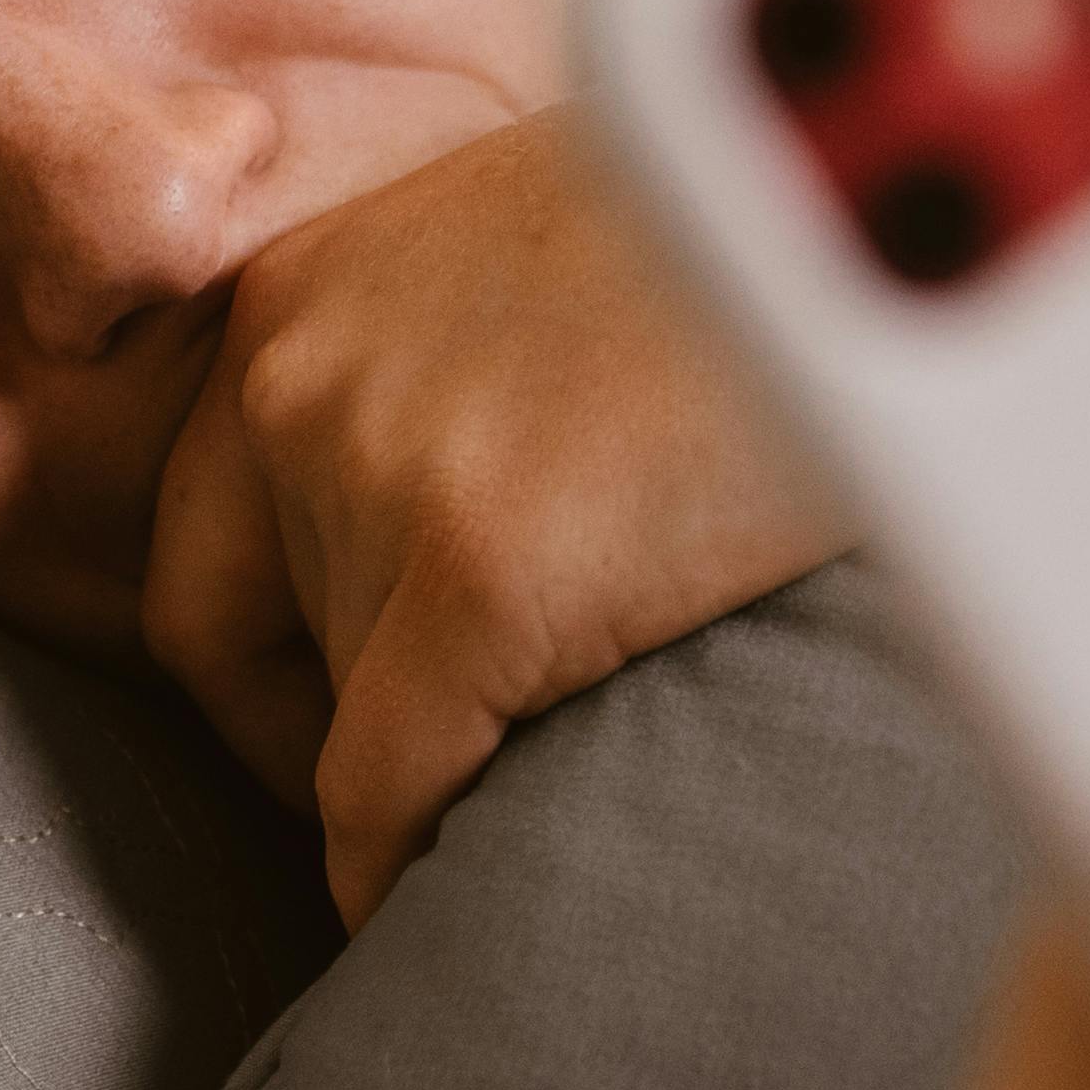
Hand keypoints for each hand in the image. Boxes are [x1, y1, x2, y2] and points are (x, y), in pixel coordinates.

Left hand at [139, 107, 848, 921]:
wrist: (886, 191)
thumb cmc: (773, 217)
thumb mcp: (557, 238)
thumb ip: (471, 346)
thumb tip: (505, 486)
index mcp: (307, 289)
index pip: (203, 522)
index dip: (261, 645)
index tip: (341, 710)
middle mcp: (300, 376)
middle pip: (227, 627)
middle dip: (296, 731)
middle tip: (396, 795)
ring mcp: (379, 475)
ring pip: (336, 715)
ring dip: (411, 781)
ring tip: (504, 822)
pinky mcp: (478, 577)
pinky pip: (385, 787)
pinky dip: (398, 866)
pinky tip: (444, 899)